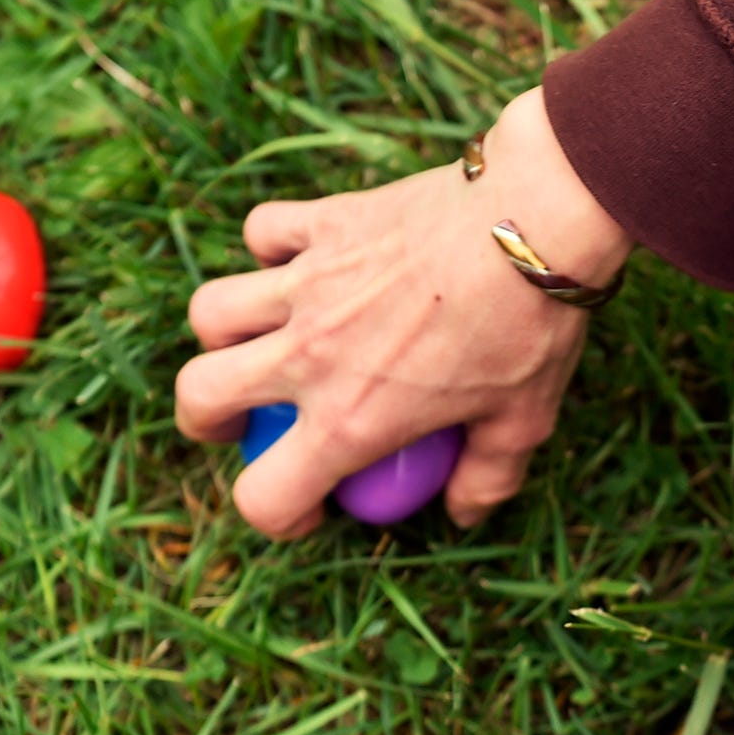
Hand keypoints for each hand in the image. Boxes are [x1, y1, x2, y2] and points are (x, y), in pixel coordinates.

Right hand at [176, 87, 632, 535]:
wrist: (535, 220)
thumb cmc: (530, 327)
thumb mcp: (523, 422)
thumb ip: (486, 478)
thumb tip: (462, 511)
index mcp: (350, 419)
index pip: (264, 495)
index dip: (276, 514)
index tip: (307, 503)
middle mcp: (310, 354)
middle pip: (198, 394)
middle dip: (203, 419)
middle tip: (238, 418)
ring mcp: (307, 283)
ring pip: (212, 312)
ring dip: (224, 333)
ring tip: (256, 338)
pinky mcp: (323, 222)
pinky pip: (264, 232)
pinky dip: (271, 247)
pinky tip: (304, 258)